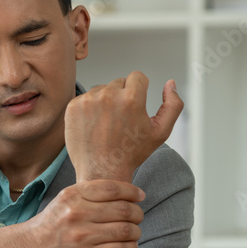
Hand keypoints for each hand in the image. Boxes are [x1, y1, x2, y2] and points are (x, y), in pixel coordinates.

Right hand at [15, 180, 144, 247]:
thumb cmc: (50, 223)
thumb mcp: (64, 200)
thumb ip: (88, 194)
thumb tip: (122, 191)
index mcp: (72, 195)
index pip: (112, 188)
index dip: (132, 191)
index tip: (139, 196)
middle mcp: (77, 213)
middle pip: (123, 210)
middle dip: (137, 213)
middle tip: (138, 217)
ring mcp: (81, 236)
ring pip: (125, 231)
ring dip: (136, 232)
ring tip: (134, 232)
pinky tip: (129, 246)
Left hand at [65, 73, 183, 182]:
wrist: (102, 171)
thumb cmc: (131, 153)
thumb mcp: (161, 132)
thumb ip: (173, 105)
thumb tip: (170, 83)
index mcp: (131, 98)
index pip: (137, 77)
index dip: (139, 91)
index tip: (134, 106)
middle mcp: (108, 95)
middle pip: (118, 83)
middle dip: (122, 97)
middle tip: (120, 120)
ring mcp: (88, 100)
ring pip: (101, 90)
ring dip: (105, 102)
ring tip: (107, 125)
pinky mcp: (73, 106)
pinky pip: (85, 98)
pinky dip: (89, 109)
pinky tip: (93, 126)